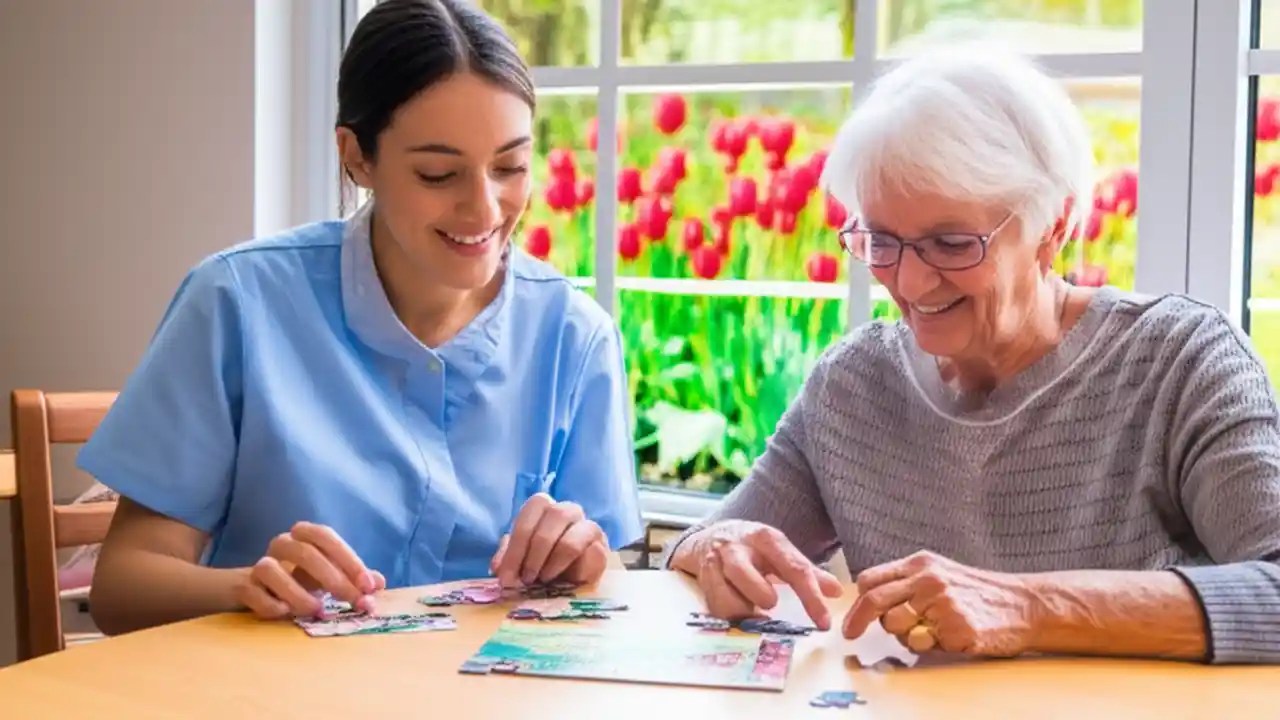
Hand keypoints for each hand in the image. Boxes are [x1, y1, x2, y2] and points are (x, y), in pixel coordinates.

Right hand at [234, 521, 386, 619]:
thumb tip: (379, 582)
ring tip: (318, 611)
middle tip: (353, 602)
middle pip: (304, 551)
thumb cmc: (296, 580)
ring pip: (271, 569)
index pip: (326, 537)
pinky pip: (251, 591)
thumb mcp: (326, 577)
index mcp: (304, 537)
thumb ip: (352, 578)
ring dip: (297, 593)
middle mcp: (280, 545)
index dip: (349, 559)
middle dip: (333, 578)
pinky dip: (269, 604)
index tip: (369, 586)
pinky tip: (284, 614)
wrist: (249, 590)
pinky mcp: (242, 587)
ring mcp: (257, 566)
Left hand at [490, 493, 608, 586]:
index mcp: (545, 509)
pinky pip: (588, 554)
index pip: (531, 511)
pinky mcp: (601, 549)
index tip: (506, 576)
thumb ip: (509, 559)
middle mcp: (568, 511)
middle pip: (553, 515)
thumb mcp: (522, 561)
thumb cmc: (545, 565)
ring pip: (571, 536)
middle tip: (524, 578)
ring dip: (551, 560)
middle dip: (533, 551)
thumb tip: (498, 567)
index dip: (516, 544)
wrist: (575, 582)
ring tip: (542, 579)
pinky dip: (569, 569)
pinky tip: (561, 581)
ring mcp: (588, 527)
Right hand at [685, 521, 842, 630]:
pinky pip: (714, 606)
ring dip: (742, 610)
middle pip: (748, 576)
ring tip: (754, 614)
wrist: (710, 536)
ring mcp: (716, 562)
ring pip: (725, 595)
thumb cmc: (753, 548)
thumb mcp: (780, 553)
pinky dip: (729, 615)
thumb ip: (807, 572)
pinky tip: (739, 615)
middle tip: (771, 604)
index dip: (811, 598)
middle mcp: (739, 547)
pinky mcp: (702, 577)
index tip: (823, 623)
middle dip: (760, 595)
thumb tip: (837, 592)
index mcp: (766, 538)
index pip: (794, 568)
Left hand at [842, 550, 1034, 656]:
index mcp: (920, 564)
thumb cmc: (978, 592)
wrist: (1022, 604)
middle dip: (857, 621)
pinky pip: (922, 644)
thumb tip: (870, 602)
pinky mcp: (955, 628)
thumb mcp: (939, 573)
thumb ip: (907, 582)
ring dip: (902, 635)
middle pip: (874, 601)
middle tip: (851, 634)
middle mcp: (928, 580)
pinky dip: (929, 645)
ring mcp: (941, 603)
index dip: (857, 601)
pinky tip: (948, 636)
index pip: (871, 579)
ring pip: (895, 626)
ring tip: (928, 630)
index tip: (852, 617)